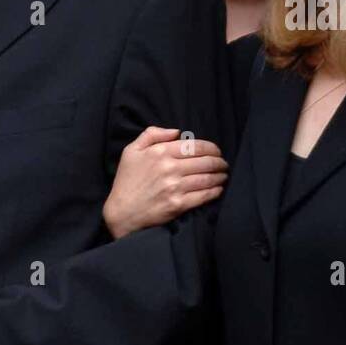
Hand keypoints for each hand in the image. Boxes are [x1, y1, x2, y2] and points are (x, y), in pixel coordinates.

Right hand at [103, 126, 226, 238]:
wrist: (121, 213)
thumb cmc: (127, 181)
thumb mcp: (132, 151)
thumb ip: (151, 134)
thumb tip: (176, 131)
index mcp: (160, 152)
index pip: (195, 146)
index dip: (211, 148)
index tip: (217, 151)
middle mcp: (169, 168)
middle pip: (205, 161)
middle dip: (219, 162)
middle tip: (223, 164)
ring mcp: (174, 187)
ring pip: (207, 178)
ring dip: (220, 176)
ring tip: (223, 175)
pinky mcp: (178, 204)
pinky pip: (204, 195)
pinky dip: (215, 191)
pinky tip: (218, 189)